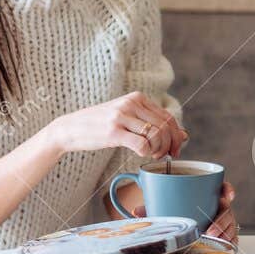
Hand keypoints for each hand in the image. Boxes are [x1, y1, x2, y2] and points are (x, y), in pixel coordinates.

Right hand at [46, 92, 184, 159]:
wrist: (70, 128)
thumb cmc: (101, 125)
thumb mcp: (128, 119)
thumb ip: (153, 124)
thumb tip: (184, 135)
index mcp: (137, 98)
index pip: (168, 117)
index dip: (177, 136)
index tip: (176, 149)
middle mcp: (131, 104)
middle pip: (165, 126)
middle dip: (170, 145)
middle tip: (165, 156)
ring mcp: (122, 116)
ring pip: (156, 135)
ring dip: (158, 150)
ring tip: (151, 154)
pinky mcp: (113, 131)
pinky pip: (141, 144)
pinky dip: (146, 152)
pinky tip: (140, 154)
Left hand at [133, 181, 237, 241]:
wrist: (184, 228)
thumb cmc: (178, 214)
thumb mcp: (165, 210)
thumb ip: (153, 209)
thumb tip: (137, 211)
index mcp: (208, 196)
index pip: (222, 188)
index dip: (227, 190)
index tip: (226, 196)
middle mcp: (218, 207)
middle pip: (226, 210)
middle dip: (221, 220)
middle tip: (210, 230)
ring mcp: (223, 221)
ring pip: (230, 225)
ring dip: (225, 233)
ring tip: (214, 241)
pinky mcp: (225, 234)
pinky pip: (232, 238)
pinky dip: (230, 243)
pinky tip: (225, 248)